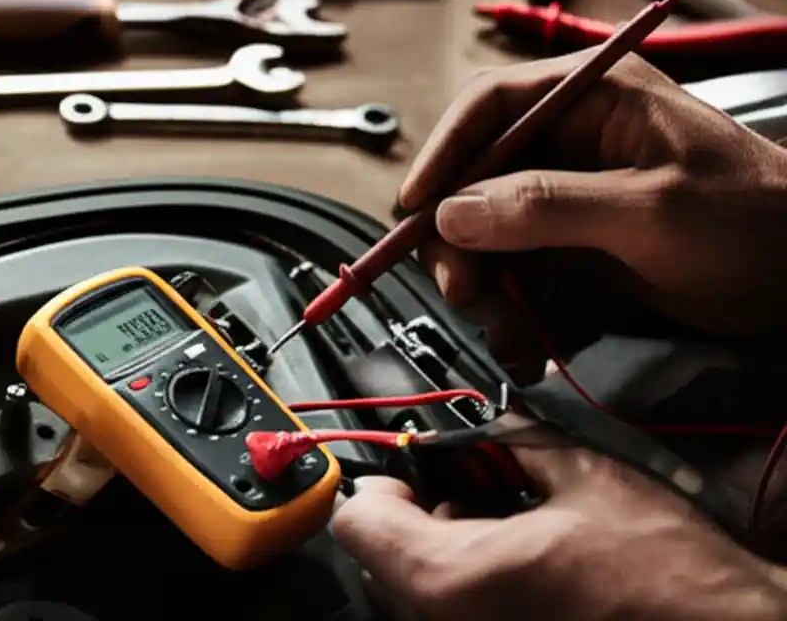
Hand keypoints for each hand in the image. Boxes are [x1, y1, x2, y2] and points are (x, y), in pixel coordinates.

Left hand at [333, 445, 786, 620]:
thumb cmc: (664, 570)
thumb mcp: (587, 477)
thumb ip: (514, 440)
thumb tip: (485, 421)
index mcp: (452, 576)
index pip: (358, 522)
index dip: (384, 484)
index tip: (418, 471)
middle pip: (380, 560)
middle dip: (416, 518)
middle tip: (473, 495)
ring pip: (413, 593)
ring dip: (441, 553)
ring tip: (509, 531)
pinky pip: (450, 615)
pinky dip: (466, 585)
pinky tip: (524, 568)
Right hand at [402, 51, 786, 371]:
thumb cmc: (750, 224)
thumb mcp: (650, 211)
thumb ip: (547, 207)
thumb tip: (452, 214)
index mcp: (593, 98)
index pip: (491, 106)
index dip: (444, 154)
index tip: (415, 210)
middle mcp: (571, 139)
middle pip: (477, 176)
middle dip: (460, 237)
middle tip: (463, 291)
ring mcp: (570, 195)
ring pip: (488, 232)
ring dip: (483, 284)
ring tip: (505, 331)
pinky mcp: (574, 246)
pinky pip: (517, 271)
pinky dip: (510, 307)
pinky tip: (523, 342)